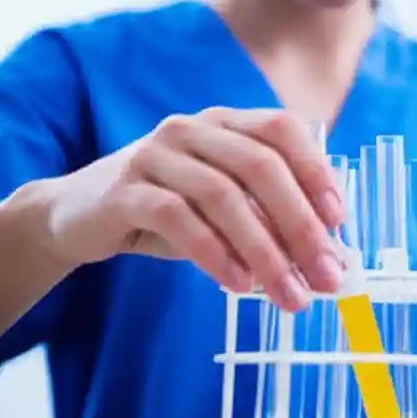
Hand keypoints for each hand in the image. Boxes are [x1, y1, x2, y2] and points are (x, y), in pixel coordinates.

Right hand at [43, 107, 344, 311]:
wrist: (76, 217)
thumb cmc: (168, 212)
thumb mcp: (226, 209)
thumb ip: (271, 220)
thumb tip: (331, 259)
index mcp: (225, 123)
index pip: (282, 130)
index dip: (316, 171)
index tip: (340, 221)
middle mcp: (193, 128)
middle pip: (260, 166)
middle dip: (301, 225)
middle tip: (326, 276)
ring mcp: (155, 154)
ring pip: (223, 197)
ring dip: (265, 252)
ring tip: (289, 294)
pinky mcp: (123, 189)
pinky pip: (177, 218)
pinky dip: (215, 253)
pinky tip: (238, 284)